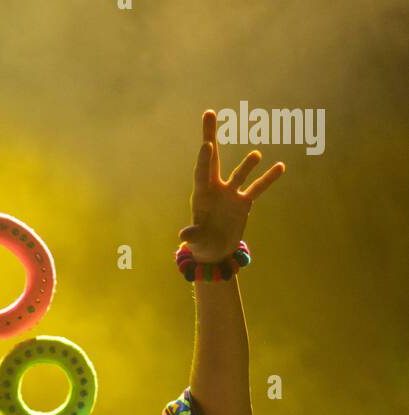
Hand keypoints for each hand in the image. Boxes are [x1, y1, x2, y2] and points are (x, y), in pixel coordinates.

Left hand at [179, 109, 284, 262]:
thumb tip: (184, 235)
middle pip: (213, 159)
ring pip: (240, 174)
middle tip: (209, 113)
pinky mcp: (244, 202)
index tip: (207, 144)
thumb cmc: (201, 244)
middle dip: (210, 136)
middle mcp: (215, 188)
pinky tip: (280, 166)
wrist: (215, 250)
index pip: (202, 173)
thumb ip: (193, 235)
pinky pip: (258, 189)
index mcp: (201, 194)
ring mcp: (230, 193)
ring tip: (255, 155)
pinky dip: (268, 179)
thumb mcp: (196, 241)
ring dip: (247, 165)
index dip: (204, 159)